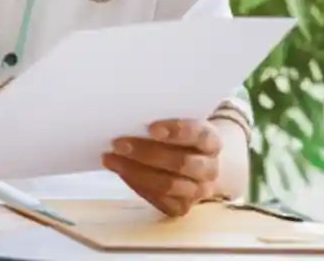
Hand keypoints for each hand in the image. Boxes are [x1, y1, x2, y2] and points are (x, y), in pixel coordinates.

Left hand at [103, 119, 222, 216]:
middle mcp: (209, 168)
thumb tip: (125, 117)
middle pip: (181, 162)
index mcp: (212, 141)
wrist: (195, 164)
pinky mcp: (182, 207)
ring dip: (136, 171)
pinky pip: (159, 199)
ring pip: (169, 184)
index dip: (177, 131)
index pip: (199, 135)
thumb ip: (159, 122)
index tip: (152, 128)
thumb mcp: (175, 123)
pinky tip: (121, 171)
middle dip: (146, 153)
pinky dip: (137, 184)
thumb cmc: (177, 138)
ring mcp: (198, 191)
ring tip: (111, 159)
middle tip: (118, 143)